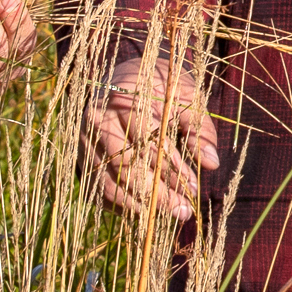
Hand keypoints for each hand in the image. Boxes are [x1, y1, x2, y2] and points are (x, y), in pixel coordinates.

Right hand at [82, 62, 219, 220]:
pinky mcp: (80, 158)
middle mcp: (96, 120)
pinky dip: (124, 207)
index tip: (194, 188)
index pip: (146, 141)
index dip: (171, 168)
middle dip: (157, 193)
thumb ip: (198, 127)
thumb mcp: (184, 96)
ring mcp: (83, 141)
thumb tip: (211, 163)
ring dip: (141, 206)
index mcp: (123, 98)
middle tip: (184, 210)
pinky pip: (99, 191)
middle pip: (125, 166)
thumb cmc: (159, 86)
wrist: (124, 75)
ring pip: (109, 184)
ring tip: (171, 215)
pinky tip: (149, 212)